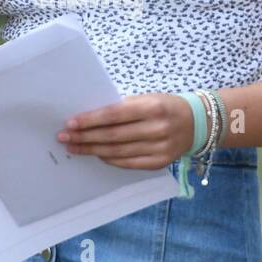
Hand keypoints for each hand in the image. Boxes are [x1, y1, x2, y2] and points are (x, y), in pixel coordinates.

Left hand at [55, 93, 194, 168]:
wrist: (196, 122)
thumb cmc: (164, 106)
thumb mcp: (147, 98)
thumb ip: (122, 108)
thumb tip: (90, 118)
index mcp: (152, 108)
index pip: (114, 116)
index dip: (90, 121)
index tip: (71, 123)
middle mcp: (157, 129)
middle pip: (112, 136)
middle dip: (85, 137)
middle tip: (65, 138)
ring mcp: (160, 148)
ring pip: (118, 152)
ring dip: (92, 150)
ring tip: (74, 148)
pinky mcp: (160, 162)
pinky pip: (128, 163)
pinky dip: (110, 159)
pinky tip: (96, 155)